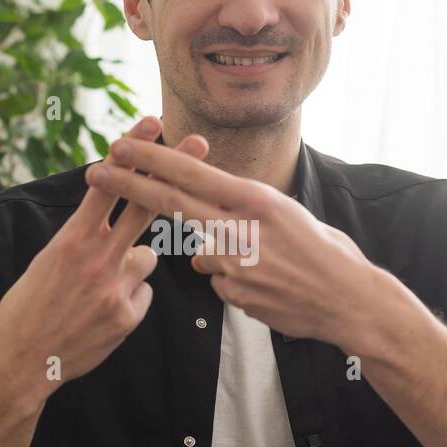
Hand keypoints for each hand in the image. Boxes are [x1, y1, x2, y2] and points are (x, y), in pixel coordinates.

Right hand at [0, 117, 208, 398]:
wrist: (21, 360)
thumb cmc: (29, 306)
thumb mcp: (47, 260)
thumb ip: (85, 240)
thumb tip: (119, 229)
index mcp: (71, 239)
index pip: (109, 185)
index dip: (132, 152)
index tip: (153, 123)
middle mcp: (96, 258)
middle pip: (145, 206)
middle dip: (173, 171)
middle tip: (199, 140)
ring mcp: (115, 288)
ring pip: (147, 257)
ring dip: (132, 265)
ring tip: (97, 289)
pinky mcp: (127, 316)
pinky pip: (143, 294)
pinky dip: (128, 300)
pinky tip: (101, 314)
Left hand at [87, 133, 384, 347]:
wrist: (350, 301)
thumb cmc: (325, 252)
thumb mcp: (287, 215)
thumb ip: (243, 211)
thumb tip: (210, 212)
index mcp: (255, 199)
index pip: (191, 173)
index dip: (152, 158)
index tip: (121, 145)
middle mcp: (240, 227)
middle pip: (171, 201)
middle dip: (129, 183)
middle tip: (96, 169)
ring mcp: (234, 263)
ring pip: (200, 251)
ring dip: (219, 255)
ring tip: (265, 264)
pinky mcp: (234, 294)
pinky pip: (220, 281)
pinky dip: (237, 282)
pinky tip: (269, 287)